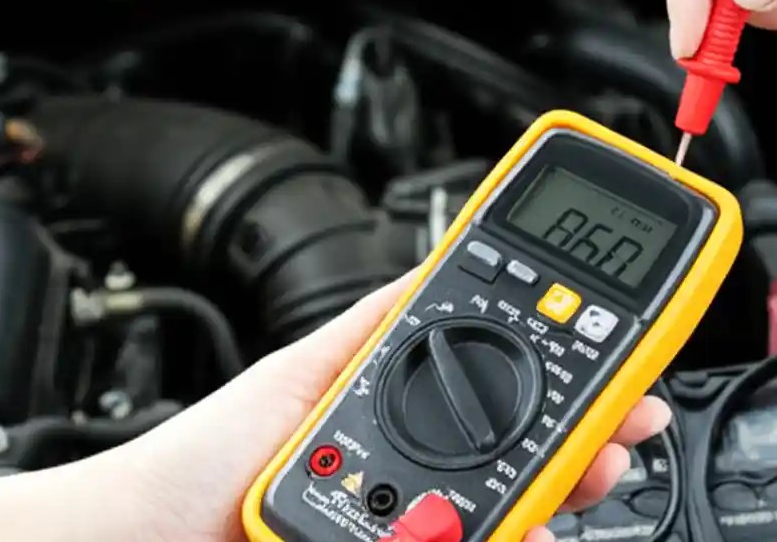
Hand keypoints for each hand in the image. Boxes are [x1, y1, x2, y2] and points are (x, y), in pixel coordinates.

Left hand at [107, 269, 671, 541]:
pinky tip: (533, 530)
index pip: (509, 388)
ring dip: (564, 493)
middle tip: (626, 421)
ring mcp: (419, 524)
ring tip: (584, 474)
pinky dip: (517, 540)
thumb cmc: (208, 459)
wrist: (150, 541)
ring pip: (518, 512)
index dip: (571, 376)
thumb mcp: (302, 370)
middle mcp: (423, 471)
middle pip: (530, 457)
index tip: (619, 363)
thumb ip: (376, 322)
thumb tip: (442, 262)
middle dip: (589, 436)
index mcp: (406, 411)